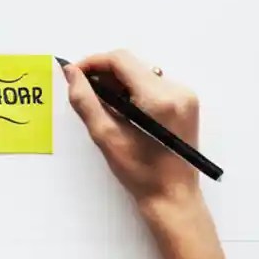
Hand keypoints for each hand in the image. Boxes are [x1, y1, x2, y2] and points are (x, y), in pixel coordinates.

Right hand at [64, 49, 200, 213]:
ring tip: (104, 107)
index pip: (121, 60)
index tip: (75, 74)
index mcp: (160, 98)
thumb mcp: (106, 137)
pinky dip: (134, 92)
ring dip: (119, 84)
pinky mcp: (186, 103)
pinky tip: (123, 112)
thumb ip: (85, 101)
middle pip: (132, 65)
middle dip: (104, 75)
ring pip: (141, 74)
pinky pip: (153, 85)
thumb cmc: (141, 174)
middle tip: (85, 93)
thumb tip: (72, 74)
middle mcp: (177, 91)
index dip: (93, 62)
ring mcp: (185, 96)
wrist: (173, 198)